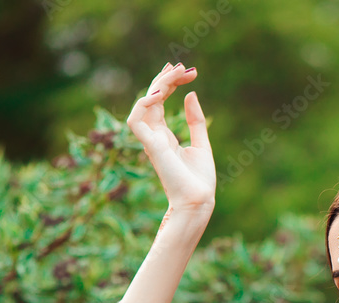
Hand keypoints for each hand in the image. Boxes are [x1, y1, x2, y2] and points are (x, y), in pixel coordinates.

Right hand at [126, 63, 215, 211]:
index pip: (160, 101)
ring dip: (157, 85)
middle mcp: (154, 136)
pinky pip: (136, 120)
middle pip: (151, 98)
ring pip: (143, 104)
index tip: (188, 72)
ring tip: (174, 74)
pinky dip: (144, 104)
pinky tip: (160, 94)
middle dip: (165, 79)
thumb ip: (195, 120)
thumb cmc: (200, 179)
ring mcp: (151, 140)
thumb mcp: (201, 143)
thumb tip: (191, 94)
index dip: (170, 83)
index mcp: (164, 135)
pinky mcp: (151, 146)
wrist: (199, 200)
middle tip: (182, 66)